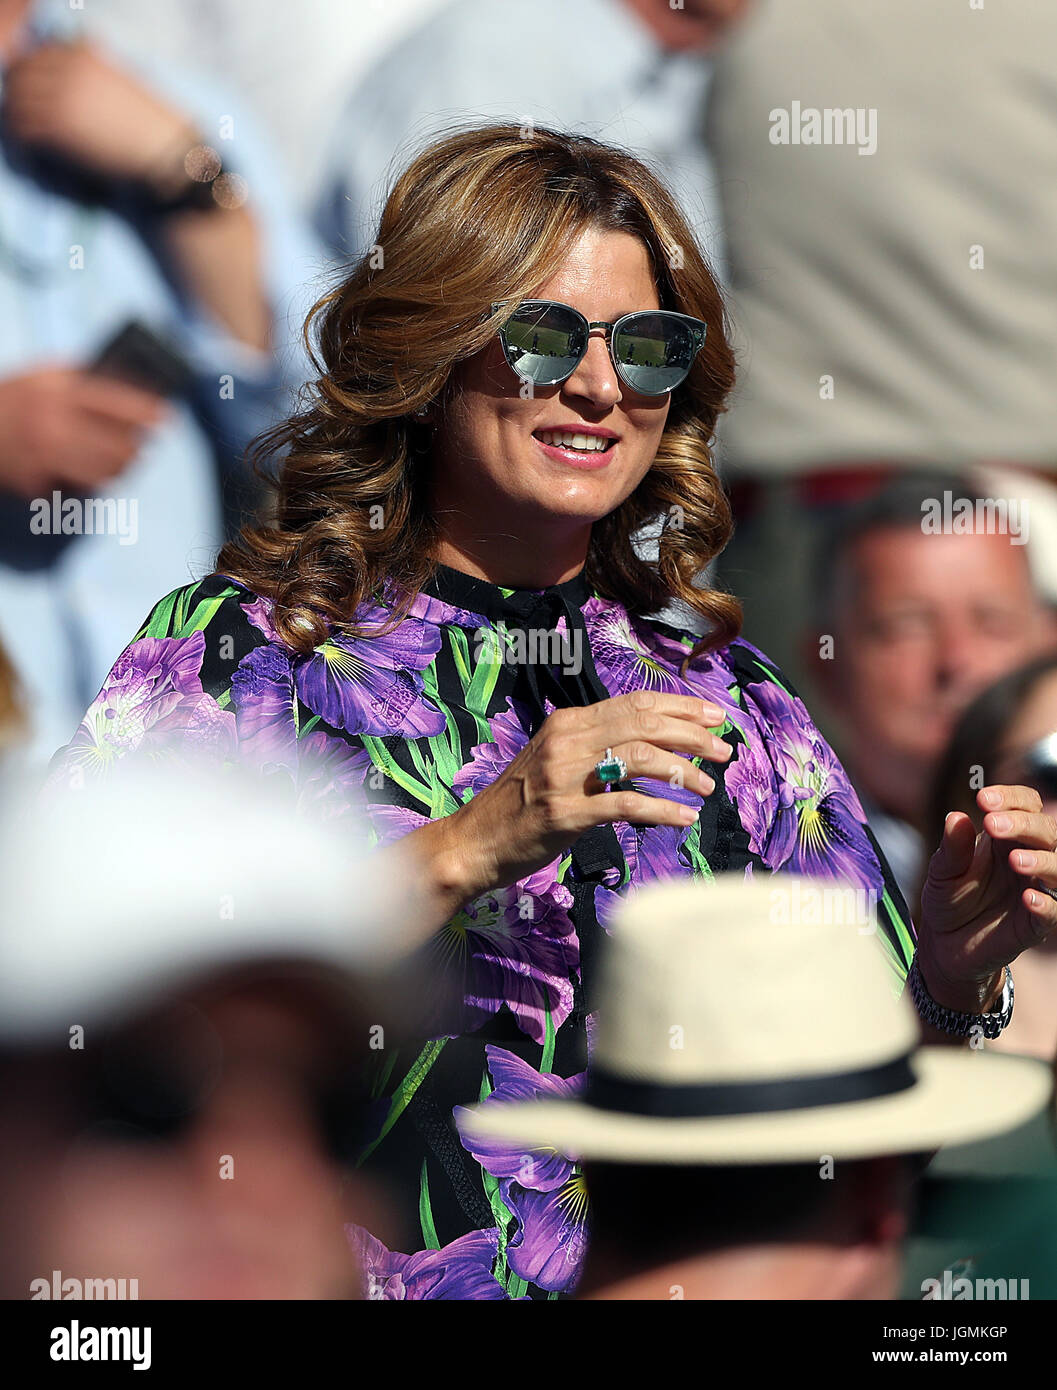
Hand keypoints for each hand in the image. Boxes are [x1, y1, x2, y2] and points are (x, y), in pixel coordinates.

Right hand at [0, 368, 167, 497]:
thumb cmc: (13, 398)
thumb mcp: (42, 375)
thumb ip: (81, 377)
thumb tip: (133, 388)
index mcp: (55, 392)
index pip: (113, 402)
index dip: (145, 410)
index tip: (167, 416)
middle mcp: (51, 424)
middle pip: (117, 445)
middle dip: (136, 447)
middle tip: (143, 446)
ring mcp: (43, 457)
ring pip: (106, 473)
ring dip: (120, 468)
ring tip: (124, 461)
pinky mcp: (36, 483)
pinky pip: (80, 489)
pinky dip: (91, 482)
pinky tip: (93, 474)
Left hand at [2, 39, 191, 182]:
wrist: (167, 155)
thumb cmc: (153, 125)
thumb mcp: (124, 83)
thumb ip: (94, 73)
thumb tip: (67, 80)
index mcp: (84, 54)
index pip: (38, 52)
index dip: (30, 70)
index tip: (32, 89)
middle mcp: (69, 70)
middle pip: (20, 71)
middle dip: (17, 91)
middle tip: (22, 112)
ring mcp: (61, 97)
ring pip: (15, 99)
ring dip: (16, 116)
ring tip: (26, 133)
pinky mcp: (59, 128)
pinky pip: (21, 128)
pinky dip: (21, 138)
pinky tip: (32, 148)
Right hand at [434, 690, 731, 900]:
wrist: (474, 841)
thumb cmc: (519, 806)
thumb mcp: (554, 761)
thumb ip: (594, 748)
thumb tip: (650, 745)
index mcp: (567, 723)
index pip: (634, 703)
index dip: (680, 706)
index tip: (714, 715)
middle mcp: (566, 741)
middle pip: (643, 723)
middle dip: (692, 734)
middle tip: (723, 749)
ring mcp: (564, 776)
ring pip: (638, 758)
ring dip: (682, 771)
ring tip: (708, 786)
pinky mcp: (564, 814)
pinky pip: (625, 806)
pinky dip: (662, 810)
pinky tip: (684, 818)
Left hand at [916, 784, 1056, 1013]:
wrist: (945, 943)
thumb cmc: (949, 897)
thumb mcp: (943, 871)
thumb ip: (952, 847)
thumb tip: (956, 816)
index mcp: (1007, 837)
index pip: (1025, 806)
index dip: (1011, 798)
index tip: (983, 799)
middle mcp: (1029, 858)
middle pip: (1047, 831)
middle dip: (1024, 824)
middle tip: (992, 825)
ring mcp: (1035, 889)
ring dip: (1042, 860)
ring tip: (1014, 861)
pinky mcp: (1035, 924)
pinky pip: (1054, 912)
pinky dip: (1047, 905)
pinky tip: (1029, 899)